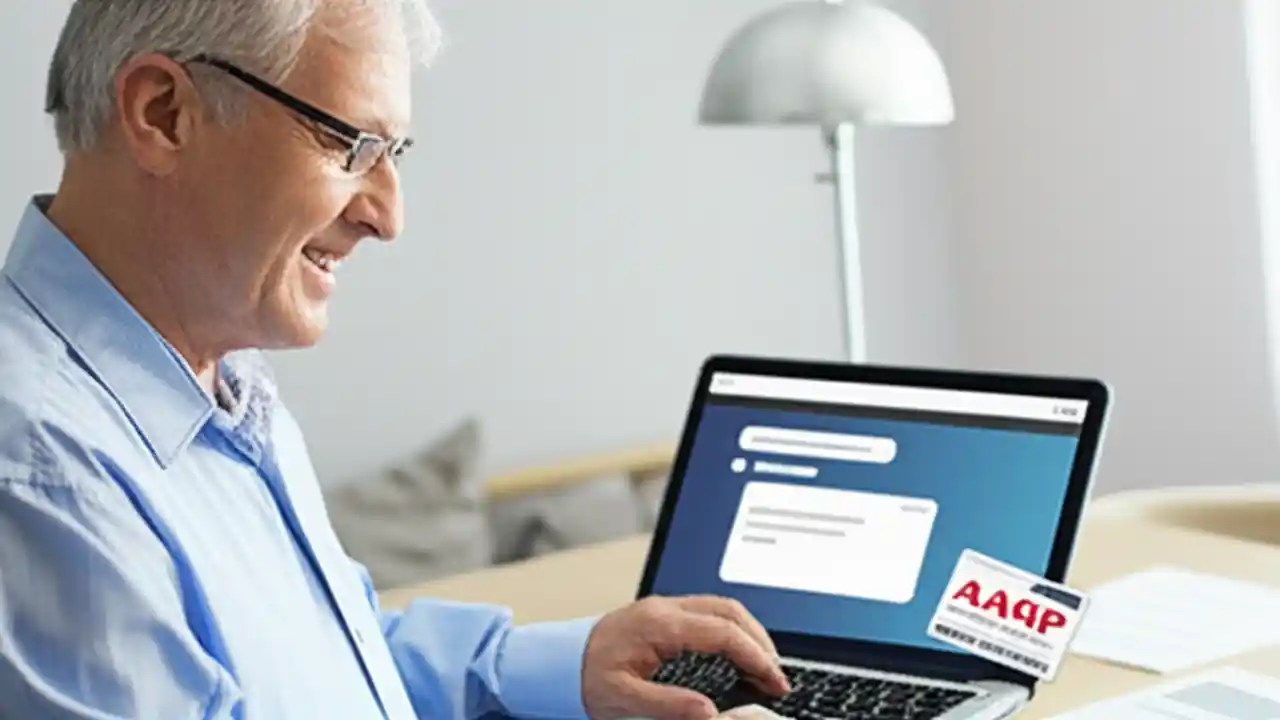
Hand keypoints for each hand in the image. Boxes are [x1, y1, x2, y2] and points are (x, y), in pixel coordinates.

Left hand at [581, 596, 790, 719]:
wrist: (554, 662)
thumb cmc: (583, 678)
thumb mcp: (622, 701)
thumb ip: (668, 705)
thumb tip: (710, 713)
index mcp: (659, 625)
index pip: (722, 632)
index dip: (755, 656)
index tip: (774, 680)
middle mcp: (664, 609)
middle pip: (729, 611)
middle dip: (760, 642)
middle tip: (776, 677)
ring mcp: (664, 608)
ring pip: (721, 607)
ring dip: (748, 633)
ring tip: (763, 667)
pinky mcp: (662, 615)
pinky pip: (708, 612)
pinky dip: (731, 630)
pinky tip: (736, 652)